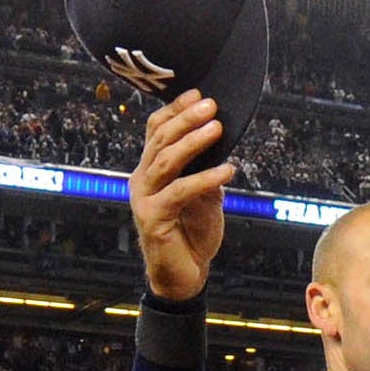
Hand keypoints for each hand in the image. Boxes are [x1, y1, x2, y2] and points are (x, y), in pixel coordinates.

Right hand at [130, 90, 232, 301]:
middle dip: (186, 119)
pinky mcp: (153, 218)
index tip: (197, 94)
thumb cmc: (193, 235)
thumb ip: (206, 171)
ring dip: (193, 141)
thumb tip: (222, 144)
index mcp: (151, 171)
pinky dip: (205, 178)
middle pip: (160, 140)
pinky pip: (180, 192)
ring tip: (217, 128)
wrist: (184, 276)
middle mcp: (142, 180)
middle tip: (211, 105)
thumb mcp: (205, 197)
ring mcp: (144, 198)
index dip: (174, 110)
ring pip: (166, 160)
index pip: (156, 131)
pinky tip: (227, 170)